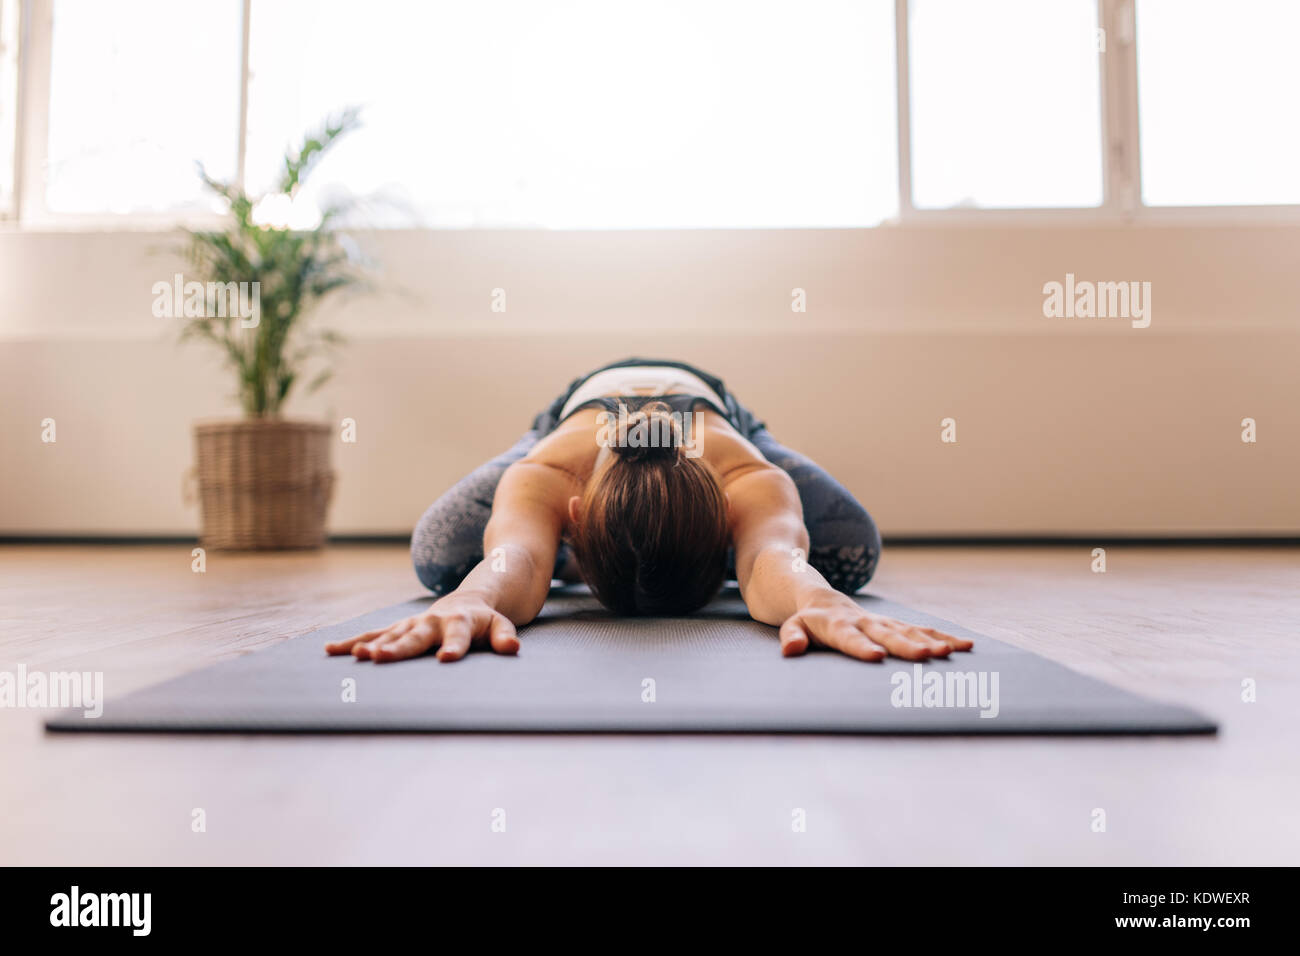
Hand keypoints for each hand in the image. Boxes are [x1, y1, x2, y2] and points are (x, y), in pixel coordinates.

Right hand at [325, 593, 518, 662]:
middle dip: (397, 647)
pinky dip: (353, 641)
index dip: (453, 647)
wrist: (469, 599)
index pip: (458, 637)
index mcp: (461, 622)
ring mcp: (412, 624)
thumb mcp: (502, 625)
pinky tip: (331, 650)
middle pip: (415, 636)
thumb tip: (512, 648)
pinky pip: (374, 634)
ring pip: (389, 634)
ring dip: (372, 644)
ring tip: (356, 655)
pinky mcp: (398, 629)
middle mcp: (432, 622)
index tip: (445, 659)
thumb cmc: (486, 621)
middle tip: (378, 657)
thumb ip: (505, 637)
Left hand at [778, 589, 972, 661]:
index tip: (876, 657)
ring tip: (952, 653)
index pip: (850, 638)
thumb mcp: (791, 626)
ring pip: (910, 631)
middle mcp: (866, 622)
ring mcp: (884, 622)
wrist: (821, 598)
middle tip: (928, 656)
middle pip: (888, 635)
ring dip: (932, 641)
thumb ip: (792, 637)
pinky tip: (966, 646)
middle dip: (908, 646)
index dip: (862, 647)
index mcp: (838, 626)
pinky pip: (922, 630)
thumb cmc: (806, 620)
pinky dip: (943, 636)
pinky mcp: (896, 624)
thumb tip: (791, 650)